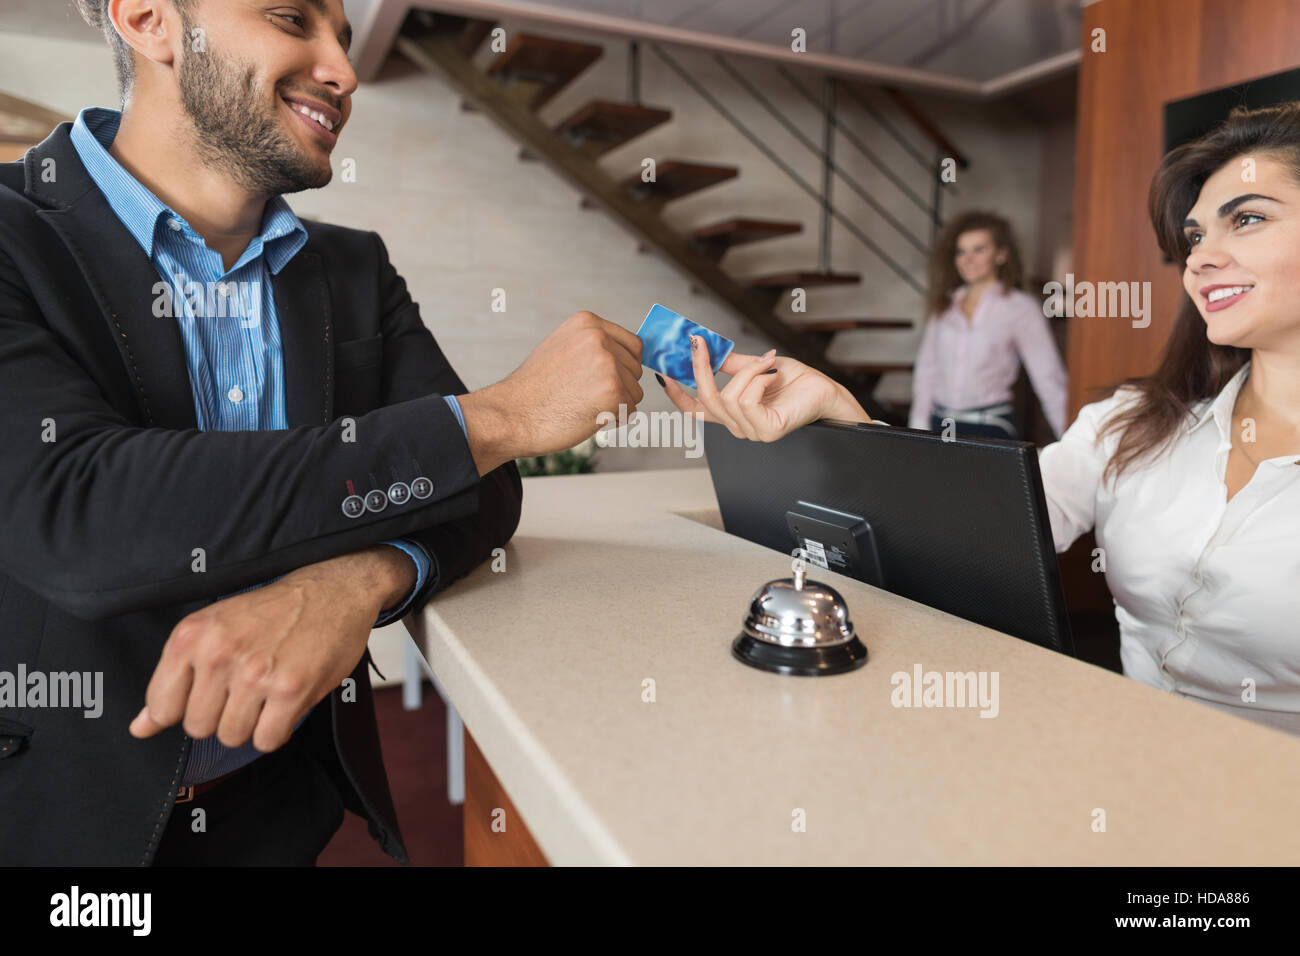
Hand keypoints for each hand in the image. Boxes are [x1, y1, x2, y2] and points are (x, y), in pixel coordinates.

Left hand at [128, 548, 402, 751]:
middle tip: (247, 687)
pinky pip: (267, 740)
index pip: (162, 707)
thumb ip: (175, 679)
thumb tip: (139, 728)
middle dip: (222, 715)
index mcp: (191, 635)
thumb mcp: (213, 631)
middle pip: (198, 727)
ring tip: (268, 692)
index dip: (187, 708)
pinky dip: (277, 729)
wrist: (333, 590)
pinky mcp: (290, 689)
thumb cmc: (273, 611)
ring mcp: (255, 673)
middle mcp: (219, 654)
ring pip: (232, 736)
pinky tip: (285, 703)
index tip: (210, 692)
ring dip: (252, 723)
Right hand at [458, 311, 643, 472]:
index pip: (633, 344)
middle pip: (635, 369)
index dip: (623, 367)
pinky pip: (630, 409)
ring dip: (615, 404)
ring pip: (634, 391)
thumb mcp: (560, 348)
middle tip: (583, 396)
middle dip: (618, 387)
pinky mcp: (613, 391)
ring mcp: (607, 364)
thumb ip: (592, 346)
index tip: (601, 380)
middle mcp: (599, 338)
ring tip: (581, 405)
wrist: (512, 415)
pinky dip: (613, 419)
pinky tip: (586, 416)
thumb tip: (624, 355)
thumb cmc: (532, 390)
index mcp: (587, 323)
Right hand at [658, 336, 872, 441]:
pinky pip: (747, 400)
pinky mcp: (766, 431)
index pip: (696, 411)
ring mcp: (752, 432)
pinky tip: (773, 376)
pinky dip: (759, 379)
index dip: (677, 395)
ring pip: (728, 396)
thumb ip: (730, 364)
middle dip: (700, 368)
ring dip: (748, 371)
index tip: (664, 373)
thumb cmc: (796, 382)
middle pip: (705, 399)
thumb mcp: (756, 366)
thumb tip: (706, 348)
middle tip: (701, 341)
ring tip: (767, 362)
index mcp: (734, 413)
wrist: (826, 391)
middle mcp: (739, 426)